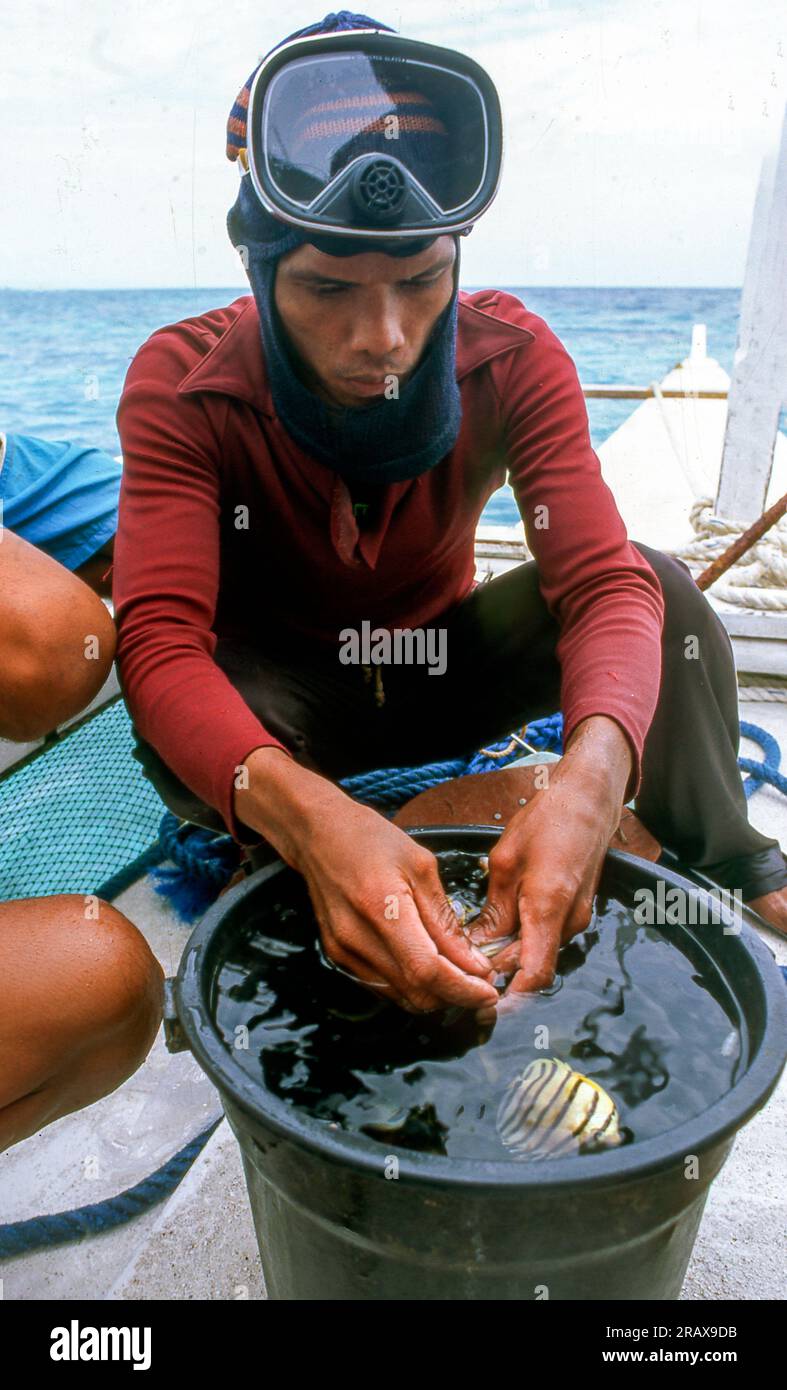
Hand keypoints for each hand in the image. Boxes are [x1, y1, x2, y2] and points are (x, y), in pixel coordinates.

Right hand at [234, 748, 498, 1013]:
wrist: (318, 834)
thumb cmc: (370, 839)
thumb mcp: (420, 865)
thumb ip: (444, 918)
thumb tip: (471, 961)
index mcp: (381, 906)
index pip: (426, 969)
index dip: (461, 988)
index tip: (487, 991)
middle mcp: (356, 936)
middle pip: (414, 991)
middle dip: (453, 995)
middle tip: (480, 984)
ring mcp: (343, 950)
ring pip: (400, 996)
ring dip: (433, 994)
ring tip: (458, 976)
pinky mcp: (338, 955)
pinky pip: (382, 986)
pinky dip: (410, 985)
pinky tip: (428, 968)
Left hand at [468, 717, 631, 1003]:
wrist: (589, 799)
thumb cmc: (546, 821)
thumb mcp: (505, 861)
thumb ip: (494, 909)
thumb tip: (476, 946)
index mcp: (549, 908)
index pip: (535, 975)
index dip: (509, 999)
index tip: (482, 1008)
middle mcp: (570, 921)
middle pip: (533, 967)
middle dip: (500, 977)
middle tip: (463, 979)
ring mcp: (577, 917)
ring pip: (539, 952)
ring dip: (510, 957)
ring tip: (474, 953)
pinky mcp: (576, 910)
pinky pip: (547, 936)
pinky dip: (523, 940)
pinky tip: (498, 931)